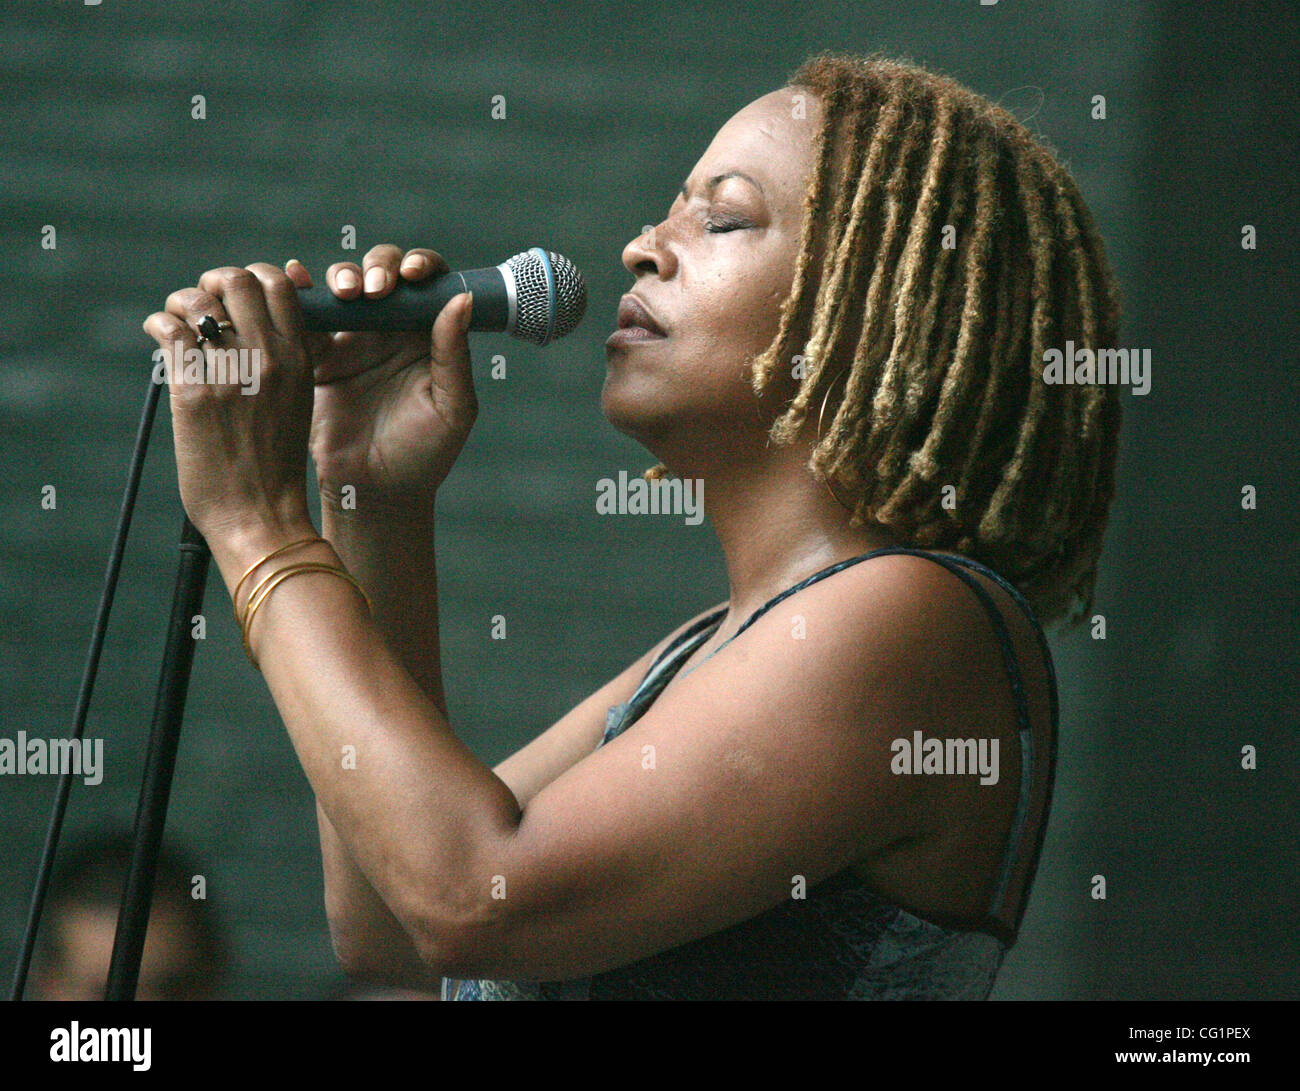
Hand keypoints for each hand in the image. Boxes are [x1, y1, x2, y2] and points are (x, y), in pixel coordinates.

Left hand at [143, 264, 316, 549]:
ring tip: (175, 320)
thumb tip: (248, 331)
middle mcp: (268, 357)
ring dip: (180, 302)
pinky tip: (158, 335)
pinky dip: (158, 324)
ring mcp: (231, 371)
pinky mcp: (194, 390)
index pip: (280, 285)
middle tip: (202, 305)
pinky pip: (168, 330)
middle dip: (213, 283)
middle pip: (237, 279)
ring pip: (198, 299)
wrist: (261, 515)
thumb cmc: (276, 468)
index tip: (238, 299)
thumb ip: (281, 364)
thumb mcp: (296, 404)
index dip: (253, 278)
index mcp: (299, 359)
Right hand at [285, 245, 476, 518]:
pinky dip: (300, 293)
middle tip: (375, 291)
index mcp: (429, 335)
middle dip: (378, 268)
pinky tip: (297, 280)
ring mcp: (354, 339)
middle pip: (382, 273)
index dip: (420, 267)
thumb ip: (454, 354)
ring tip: (346, 294)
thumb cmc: (425, 454)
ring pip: (344, 287)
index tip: (414, 276)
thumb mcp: (452, 406)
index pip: (428, 284)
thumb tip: (463, 299)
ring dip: (343, 277)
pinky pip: (308, 318)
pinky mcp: (319, 356)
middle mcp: (393, 329)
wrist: (376, 492)